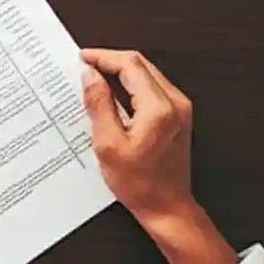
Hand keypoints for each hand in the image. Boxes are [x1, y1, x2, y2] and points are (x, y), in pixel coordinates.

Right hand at [79, 48, 196, 225]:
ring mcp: (180, 108)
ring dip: (121, 71)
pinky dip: (132, 83)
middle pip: (140, 64)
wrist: (167, 206)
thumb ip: (99, 105)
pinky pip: (153, 87)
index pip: (130, 66)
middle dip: (111, 61)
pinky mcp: (178, 115)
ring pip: (147, 73)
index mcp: (158, 109)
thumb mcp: (108, 144)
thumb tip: (90, 76)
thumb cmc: (140, 184)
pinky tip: (114, 92)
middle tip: (85, 65)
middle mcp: (175, 103)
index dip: (103, 57)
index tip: (83, 58)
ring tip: (95, 77)